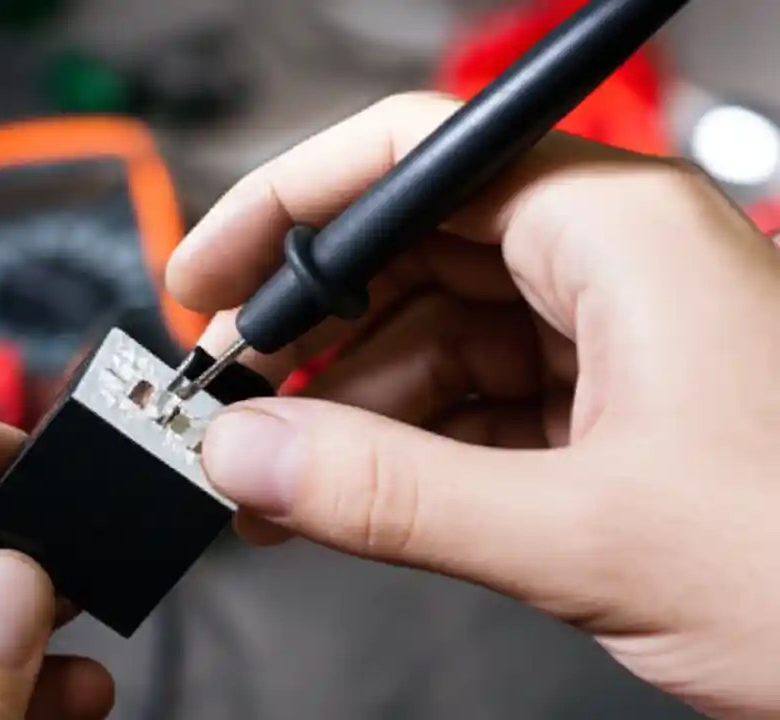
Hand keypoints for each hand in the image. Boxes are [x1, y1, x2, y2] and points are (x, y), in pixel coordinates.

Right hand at [168, 92, 779, 718]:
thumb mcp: (586, 535)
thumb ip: (391, 496)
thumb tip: (250, 458)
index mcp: (616, 230)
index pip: (408, 161)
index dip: (286, 211)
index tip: (206, 272)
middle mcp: (612, 262)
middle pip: (410, 254)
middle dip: (308, 335)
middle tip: (227, 400)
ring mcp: (616, 337)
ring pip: (437, 337)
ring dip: (349, 409)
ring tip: (274, 477)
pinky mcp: (616, 409)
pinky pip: (477, 401)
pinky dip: (406, 447)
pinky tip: (347, 496)